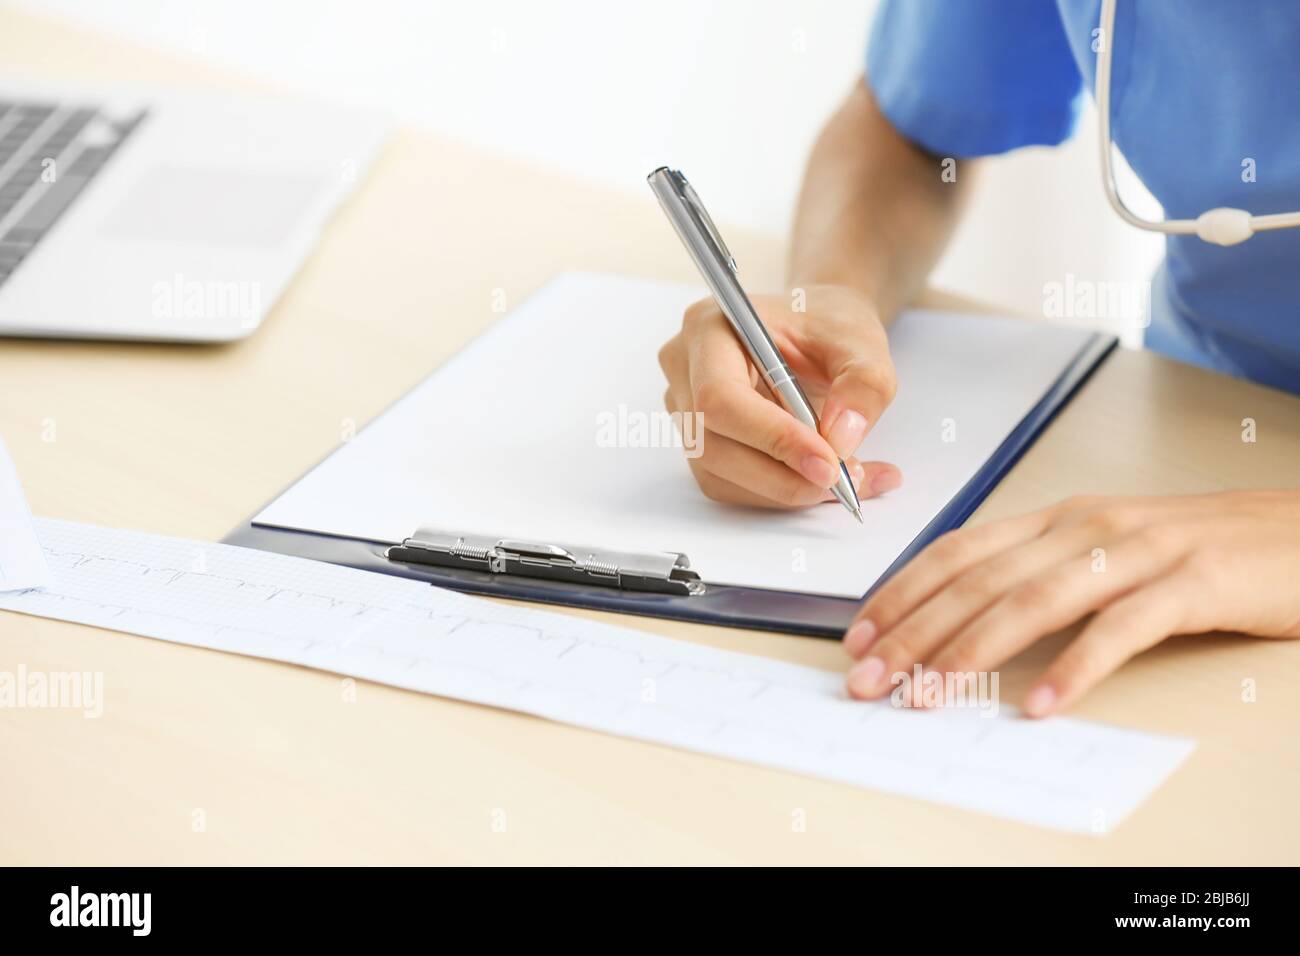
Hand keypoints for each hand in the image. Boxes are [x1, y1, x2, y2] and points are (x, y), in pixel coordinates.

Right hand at [658, 284, 900, 508]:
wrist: (816, 328)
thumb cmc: (827, 323)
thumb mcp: (862, 341)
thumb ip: (863, 384)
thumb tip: (841, 440)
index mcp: (710, 327)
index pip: (720, 396)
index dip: (772, 437)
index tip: (828, 463)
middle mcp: (684, 367)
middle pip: (713, 444)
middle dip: (782, 475)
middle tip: (844, 481)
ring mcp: (685, 407)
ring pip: (719, 474)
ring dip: (784, 489)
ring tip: (847, 480)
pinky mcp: (700, 440)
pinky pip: (728, 484)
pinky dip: (778, 492)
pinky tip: (820, 479)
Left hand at [842, 490, 1299, 714]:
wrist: (1298, 532)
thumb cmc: (1194, 548)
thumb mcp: (1099, 550)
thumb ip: (1036, 574)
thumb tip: (960, 619)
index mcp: (1056, 518)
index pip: (958, 552)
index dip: (903, 592)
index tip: (859, 634)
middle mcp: (1085, 527)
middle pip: (980, 580)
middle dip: (914, 632)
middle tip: (871, 677)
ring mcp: (1137, 552)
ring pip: (1034, 600)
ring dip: (970, 650)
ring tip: (929, 694)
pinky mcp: (1191, 583)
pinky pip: (1119, 629)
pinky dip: (1074, 668)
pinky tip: (1040, 705)